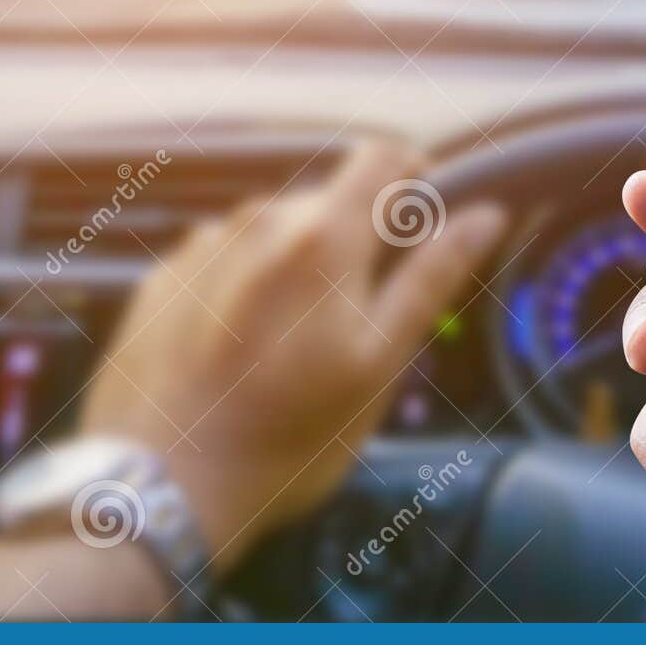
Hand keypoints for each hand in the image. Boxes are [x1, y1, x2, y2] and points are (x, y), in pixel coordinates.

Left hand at [80, 142, 505, 568]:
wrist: (159, 488)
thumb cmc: (290, 437)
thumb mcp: (379, 364)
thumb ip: (432, 279)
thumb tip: (486, 213)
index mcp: (323, 233)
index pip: (383, 155)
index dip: (415, 177)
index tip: (424, 226)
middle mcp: (258, 218)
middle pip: (330, 198)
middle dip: (358, 239)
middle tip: (363, 319)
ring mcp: (202, 245)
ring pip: (276, 229)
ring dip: (301, 262)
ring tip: (296, 343)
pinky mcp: (162, 279)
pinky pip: (225, 258)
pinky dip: (248, 285)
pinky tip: (240, 350)